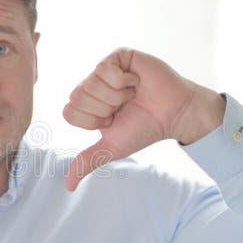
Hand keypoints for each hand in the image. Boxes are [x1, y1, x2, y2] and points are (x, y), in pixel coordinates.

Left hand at [62, 48, 222, 190]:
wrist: (174, 114)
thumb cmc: (144, 128)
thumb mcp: (112, 148)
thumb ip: (87, 162)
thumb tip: (68, 186)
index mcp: (86, 105)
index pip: (69, 112)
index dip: (93, 121)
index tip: (112, 121)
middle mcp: (91, 85)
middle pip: (77, 97)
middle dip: (105, 108)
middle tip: (124, 106)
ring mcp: (104, 69)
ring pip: (90, 83)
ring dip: (117, 96)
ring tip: (132, 95)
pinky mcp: (118, 55)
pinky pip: (104, 69)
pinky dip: (123, 82)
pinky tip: (136, 82)